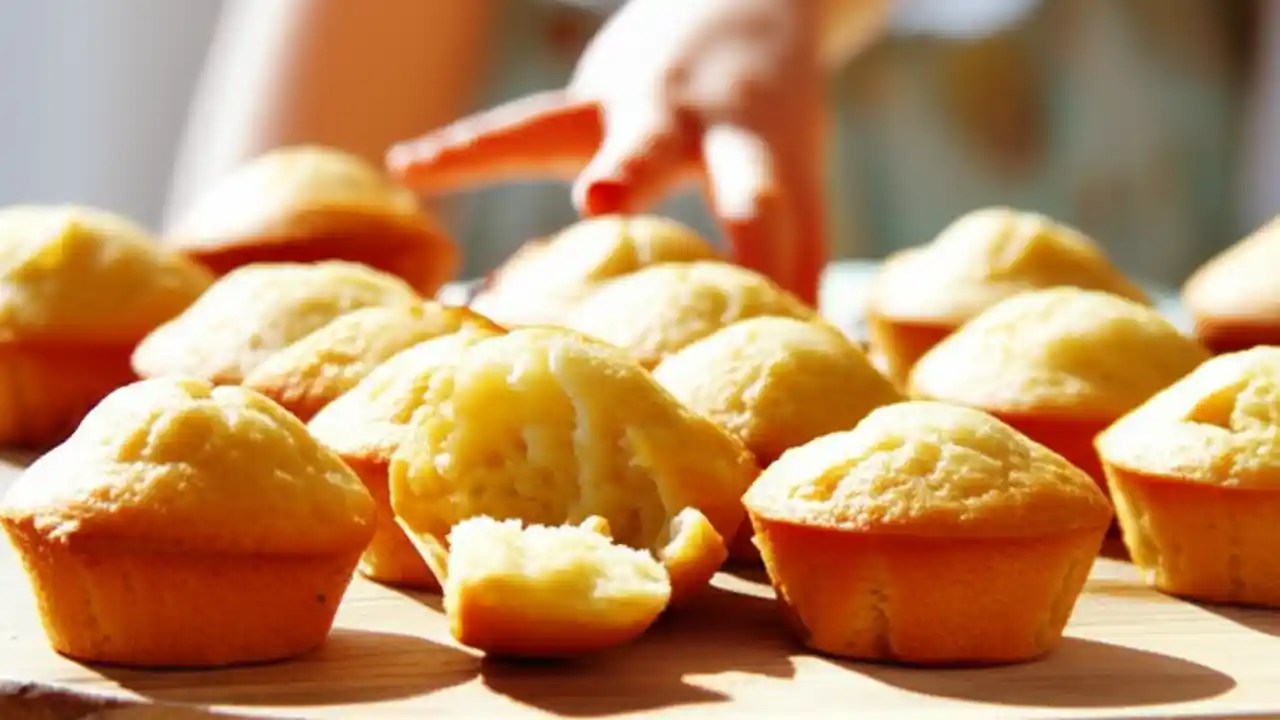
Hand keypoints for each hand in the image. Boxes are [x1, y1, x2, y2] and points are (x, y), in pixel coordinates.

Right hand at [388, 0, 831, 303]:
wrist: (744, 1)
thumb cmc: (768, 119)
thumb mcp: (796, 176)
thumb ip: (802, 253)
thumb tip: (829, 353)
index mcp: (757, 148)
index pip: (767, 217)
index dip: (767, 276)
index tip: (748, 347)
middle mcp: (690, 120)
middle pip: (663, 146)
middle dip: (632, 172)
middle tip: (599, 200)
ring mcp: (631, 105)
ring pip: (572, 126)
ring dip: (517, 149)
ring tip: (451, 172)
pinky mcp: (584, 103)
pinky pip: (517, 130)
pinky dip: (464, 150)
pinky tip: (408, 167)